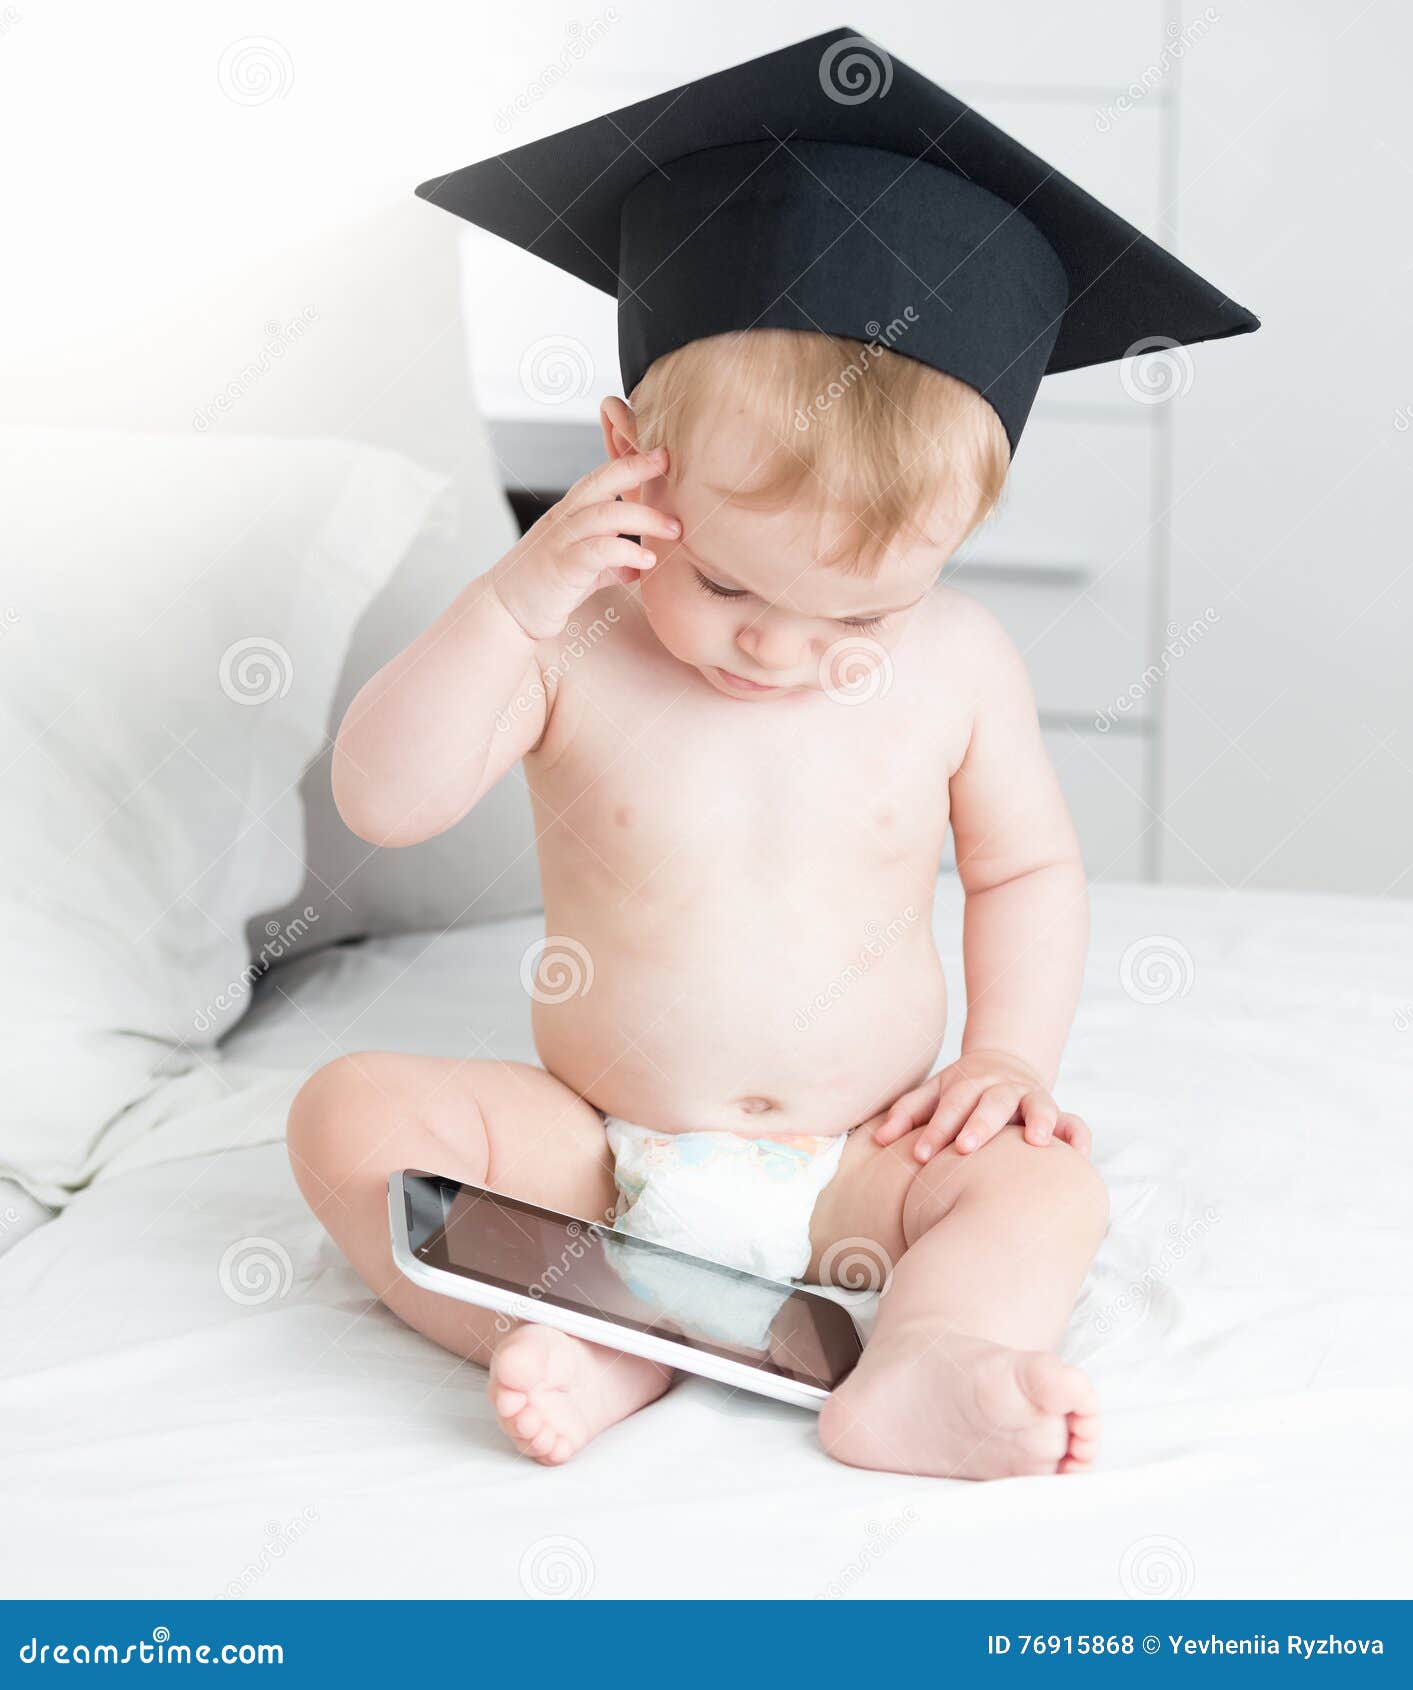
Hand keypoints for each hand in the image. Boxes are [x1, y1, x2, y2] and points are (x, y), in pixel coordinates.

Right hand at [490, 448, 681, 640]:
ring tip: (674, 529)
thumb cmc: (545, 588)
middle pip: (600, 483)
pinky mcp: (562, 568)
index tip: (660, 454)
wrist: (505, 612)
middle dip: (634, 468)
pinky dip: (626, 552)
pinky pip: (598, 551)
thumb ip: (610, 562)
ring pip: (605, 515)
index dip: (628, 463)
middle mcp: (564, 521)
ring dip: (644, 518)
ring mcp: (561, 542)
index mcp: (569, 515)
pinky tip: (648, 561)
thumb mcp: (583, 569)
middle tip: (667, 464)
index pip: (600, 479)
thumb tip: (640, 564)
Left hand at [872, 1049, 1091, 1162]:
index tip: (921, 1156)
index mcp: (967, 1084)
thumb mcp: (933, 1094)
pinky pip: (1073, 1122)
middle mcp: (1001, 1089)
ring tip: (1038, 1142)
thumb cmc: (960, 1092)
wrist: (1005, 1064)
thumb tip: (878, 1139)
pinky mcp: (1054, 1112)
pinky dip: (1077, 1135)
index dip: (936, 1130)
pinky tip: (1079, 1154)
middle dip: (980, 1125)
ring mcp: (1030, 1099)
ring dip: (1039, 1121)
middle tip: (966, 1148)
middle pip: (991, 1103)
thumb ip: (907, 1113)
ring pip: (1037, 1106)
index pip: (949, 1105)